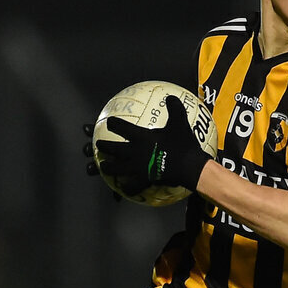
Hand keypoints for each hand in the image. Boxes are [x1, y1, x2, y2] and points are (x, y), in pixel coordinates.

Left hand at [94, 95, 209, 195]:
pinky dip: (127, 188)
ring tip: (103, 166)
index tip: (110, 122)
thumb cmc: (183, 144)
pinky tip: (124, 189)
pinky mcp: (144, 180)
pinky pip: (133, 186)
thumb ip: (174, 108)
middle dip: (104, 146)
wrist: (189, 167)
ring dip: (108, 167)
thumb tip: (171, 98)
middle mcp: (135, 152)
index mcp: (141, 137)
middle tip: (98, 145)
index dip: (114, 124)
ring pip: (117, 168)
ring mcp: (138, 168)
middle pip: (114, 149)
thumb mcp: (179, 122)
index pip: (122, 128)